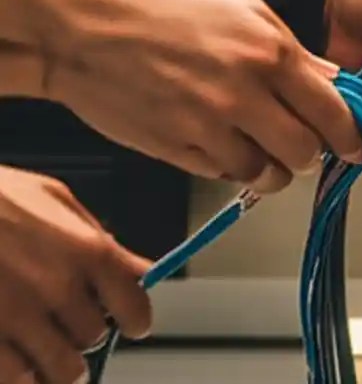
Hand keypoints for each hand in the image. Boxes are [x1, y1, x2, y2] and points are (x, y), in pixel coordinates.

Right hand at [0, 166, 151, 383]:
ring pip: (62, 369)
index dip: (133, 319)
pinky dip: (20, 376)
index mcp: (86, 251)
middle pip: (94, 337)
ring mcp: (17, 318)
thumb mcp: (53, 199)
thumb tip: (142, 269)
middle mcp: (58, 288)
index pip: (134, 306)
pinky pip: (15, 379)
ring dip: (57, 363)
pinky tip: (15, 361)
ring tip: (44, 350)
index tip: (129, 324)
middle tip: (66, 323)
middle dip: (83, 333)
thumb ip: (99, 238)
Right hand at [40, 0, 361, 192]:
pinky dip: (229, 165)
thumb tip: (329, 78)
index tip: (355, 145)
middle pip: (306, 152)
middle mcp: (243, 92)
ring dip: (270, 166)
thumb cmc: (154, 3)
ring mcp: (207, 126)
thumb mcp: (239, 5)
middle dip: (310, 151)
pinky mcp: (175, 150)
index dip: (350, 135)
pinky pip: (223, 174)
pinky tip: (218, 138)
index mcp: (269, 51)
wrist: (78, 23)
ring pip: (267, 174)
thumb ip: (290, 46)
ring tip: (258, 144)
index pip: (333, 111)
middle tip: (301, 141)